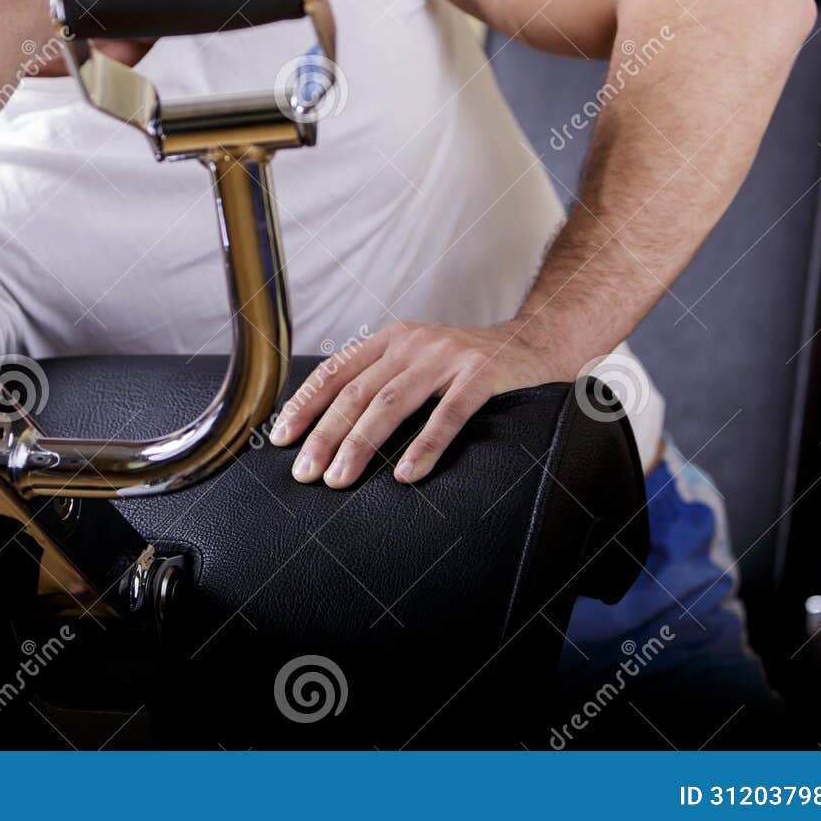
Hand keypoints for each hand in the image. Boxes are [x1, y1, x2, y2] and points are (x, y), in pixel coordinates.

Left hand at [266, 319, 572, 487]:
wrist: (538, 343)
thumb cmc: (469, 368)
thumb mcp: (418, 364)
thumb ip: (382, 384)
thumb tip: (330, 431)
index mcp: (391, 341)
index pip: (336, 372)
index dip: (305, 404)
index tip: (282, 438)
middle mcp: (413, 344)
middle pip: (356, 393)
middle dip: (325, 435)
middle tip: (306, 473)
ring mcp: (448, 357)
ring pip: (391, 404)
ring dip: (359, 444)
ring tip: (340, 479)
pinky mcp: (482, 376)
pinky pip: (447, 415)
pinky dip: (423, 447)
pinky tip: (404, 475)